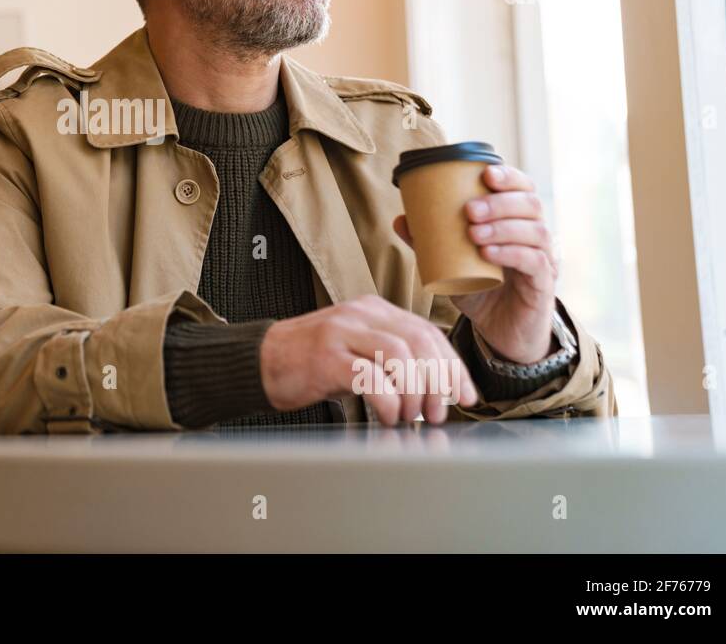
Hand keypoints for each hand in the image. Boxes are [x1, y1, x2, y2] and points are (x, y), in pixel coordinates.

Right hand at [259, 295, 479, 425]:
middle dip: (438, 381)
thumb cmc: (313, 362)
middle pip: (419, 340)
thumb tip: (437, 387)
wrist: (261, 361)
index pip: (428, 332)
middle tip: (436, 412)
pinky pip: (370, 377)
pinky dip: (388, 402)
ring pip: (400, 356)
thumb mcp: (357, 348)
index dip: (453, 366)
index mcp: (373, 309)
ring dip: (414, 393)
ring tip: (409, 416)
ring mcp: (342, 332)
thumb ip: (391, 357)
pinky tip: (388, 417)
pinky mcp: (325, 357)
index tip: (464, 395)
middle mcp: (360, 314)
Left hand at [392, 163, 557, 364]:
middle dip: (500, 202)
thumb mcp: (451, 264)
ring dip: (503, 226)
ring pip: (535, 230)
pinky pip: (535, 262)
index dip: (509, 176)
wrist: (501, 331)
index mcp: (517, 220)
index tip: (486, 173)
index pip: (523, 187)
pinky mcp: (544, 283)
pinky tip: (488, 254)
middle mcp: (535, 234)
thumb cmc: (480, 289)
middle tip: (469, 210)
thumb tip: (400, 219)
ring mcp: (544, 258)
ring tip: (474, 233)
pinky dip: (511, 253)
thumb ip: (429, 242)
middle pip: (530, 203)